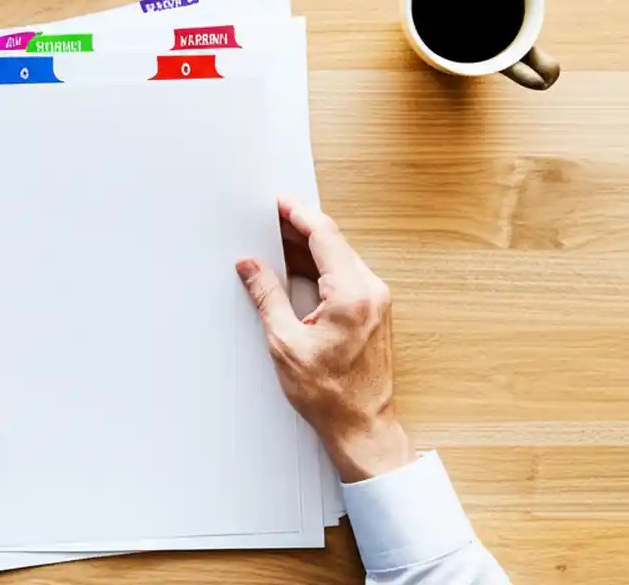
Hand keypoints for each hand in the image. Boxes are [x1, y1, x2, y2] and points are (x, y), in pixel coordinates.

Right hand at [236, 197, 415, 482]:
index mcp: (352, 294)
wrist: (363, 425)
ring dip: (310, 248)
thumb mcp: (286, 342)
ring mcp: (377, 300)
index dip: (298, 215)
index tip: (278, 204)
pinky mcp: (375, 310)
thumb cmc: (329, 394)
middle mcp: (372, 291)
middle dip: (300, 229)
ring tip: (277, 242)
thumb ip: (267, 296)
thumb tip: (250, 266)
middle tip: (269, 221)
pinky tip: (299, 268)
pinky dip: (321, 266)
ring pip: (340, 257)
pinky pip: (346, 274)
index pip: (324, 237)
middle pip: (334, 243)